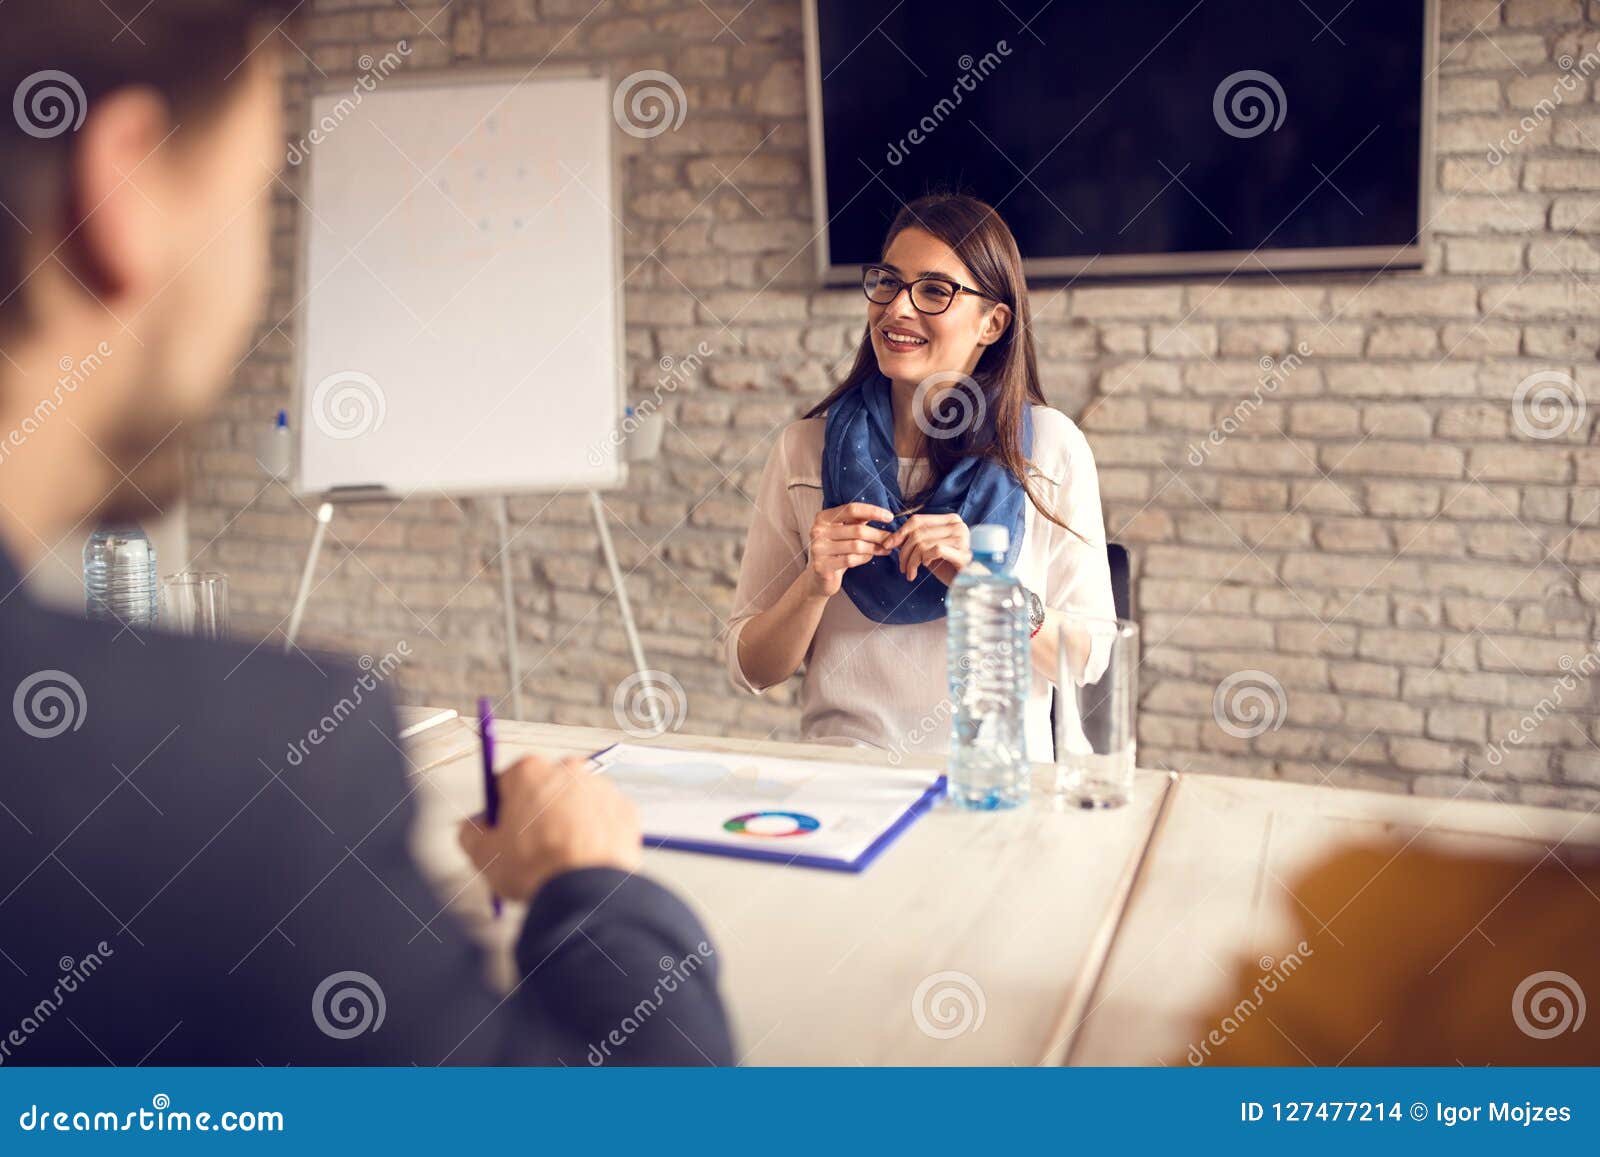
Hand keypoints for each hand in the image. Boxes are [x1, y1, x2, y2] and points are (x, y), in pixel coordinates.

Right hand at [458, 754, 641, 902]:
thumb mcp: (483, 856)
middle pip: (544, 788)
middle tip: (533, 847)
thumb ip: (470, 833)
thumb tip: (471, 828)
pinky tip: (585, 858)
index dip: (502, 810)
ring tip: (562, 858)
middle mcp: (567, 770)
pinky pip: (604, 817)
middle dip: (538, 812)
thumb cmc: (537, 869)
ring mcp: (600, 787)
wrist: (587, 890)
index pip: (506, 783)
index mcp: (529, 772)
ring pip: (576, 801)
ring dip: (568, 821)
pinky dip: (596, 833)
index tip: (504, 831)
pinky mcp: (625, 808)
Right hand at [804, 502, 893, 597]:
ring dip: (874, 548)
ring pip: (856, 546)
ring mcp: (818, 549)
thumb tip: (884, 515)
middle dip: (878, 534)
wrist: (819, 576)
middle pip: (857, 529)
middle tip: (892, 539)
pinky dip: (864, 558)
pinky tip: (870, 557)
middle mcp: (818, 531)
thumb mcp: (844, 531)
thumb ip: (858, 521)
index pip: (852, 509)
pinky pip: (851, 560)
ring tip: (885, 549)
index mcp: (824, 518)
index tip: (889, 517)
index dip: (873, 511)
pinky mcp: (822, 566)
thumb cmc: (835, 550)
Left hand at [883, 513, 970, 585]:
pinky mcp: (963, 553)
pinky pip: (935, 550)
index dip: (900, 532)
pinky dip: (925, 559)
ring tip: (910, 573)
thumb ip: (917, 541)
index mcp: (950, 520)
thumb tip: (892, 538)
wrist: (970, 584)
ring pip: (923, 543)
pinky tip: (925, 567)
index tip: (888, 545)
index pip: (918, 520)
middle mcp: (958, 525)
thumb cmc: (949, 567)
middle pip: (918, 533)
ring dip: (911, 561)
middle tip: (902, 567)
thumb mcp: (930, 551)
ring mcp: (962, 539)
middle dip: (904, 551)